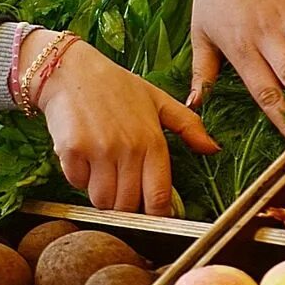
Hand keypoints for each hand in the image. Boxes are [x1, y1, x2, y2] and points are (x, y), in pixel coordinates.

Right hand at [31, 30, 217, 213]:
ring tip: (100, 170)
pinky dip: (78, 177)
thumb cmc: (116, 86)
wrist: (70, 70)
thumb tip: (213, 148)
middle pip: (128, 205)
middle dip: (124, 203)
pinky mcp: (72, 150)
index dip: (155, 213)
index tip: (150, 212)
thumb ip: (188, 126)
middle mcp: (128, 148)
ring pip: (102, 200)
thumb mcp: (157, 100)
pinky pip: (77, 183)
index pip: (159, 196)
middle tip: (119, 185)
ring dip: (100, 192)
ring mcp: (100, 150)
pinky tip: (82, 156)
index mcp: (153, 141)